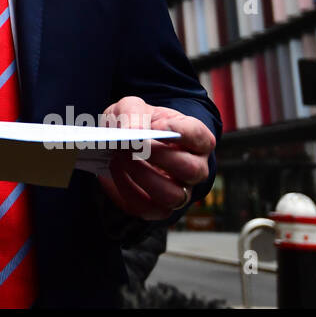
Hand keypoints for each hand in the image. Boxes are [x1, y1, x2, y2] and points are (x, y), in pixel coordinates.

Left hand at [96, 96, 214, 220]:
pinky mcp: (157, 207)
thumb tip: (134, 131)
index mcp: (195, 139)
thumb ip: (132, 112)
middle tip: (132, 143)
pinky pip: (148, 209)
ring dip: (144, 176)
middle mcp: (194, 168)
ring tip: (120, 157)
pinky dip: (127, 190)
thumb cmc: (133, 123)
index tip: (157, 125)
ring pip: (173, 195)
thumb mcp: (130, 108)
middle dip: (160, 156)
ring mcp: (179, 191)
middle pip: (192, 170)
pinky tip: (114, 170)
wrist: (118, 144)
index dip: (182, 132)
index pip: (202, 138)